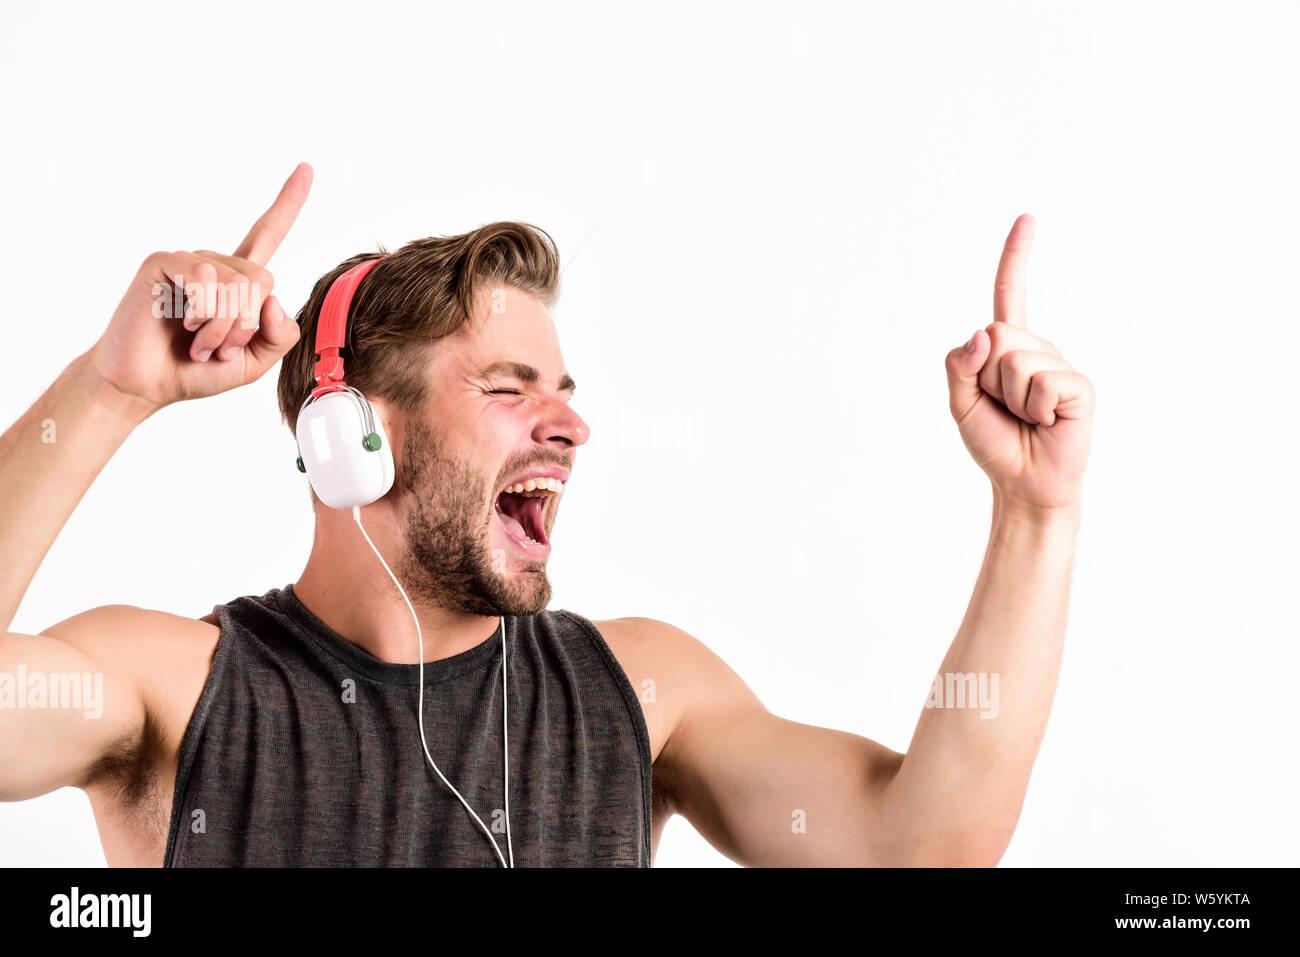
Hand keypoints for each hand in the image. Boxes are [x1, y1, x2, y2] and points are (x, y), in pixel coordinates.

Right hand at [88, 163, 312, 412]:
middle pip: (262, 280)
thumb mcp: (253, 362)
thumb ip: (279, 336)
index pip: (268, 235)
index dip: (288, 203)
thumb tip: (274, 301)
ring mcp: (189, 261)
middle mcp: (215, 265)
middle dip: (245, 326)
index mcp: (237, 283)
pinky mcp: (164, 263)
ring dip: (222, 328)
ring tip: (196, 343)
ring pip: (238, 286)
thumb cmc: (194, 372)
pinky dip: (202, 314)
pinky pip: (206, 279)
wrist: (145, 386)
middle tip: (216, 348)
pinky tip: (180, 323)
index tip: (306, 167)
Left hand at [944, 215, 1094, 514]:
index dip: (1017, 256)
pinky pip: (1042, 382)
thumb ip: (958, 366)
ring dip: (1009, 397)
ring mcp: (1060, 365)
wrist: (1023, 483)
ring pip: (1015, 361)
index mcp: (1007, 348)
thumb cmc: (995, 442)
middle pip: (996, 337)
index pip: (1011, 294)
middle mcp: (1037, 349)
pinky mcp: (1079, 387)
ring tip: (1025, 417)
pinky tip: (1046, 421)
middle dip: (987, 377)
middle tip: (1004, 407)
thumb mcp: (960, 404)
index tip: (1028, 218)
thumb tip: (983, 333)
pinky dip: (1034, 407)